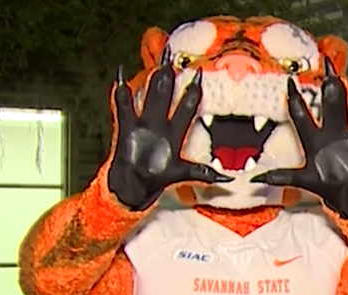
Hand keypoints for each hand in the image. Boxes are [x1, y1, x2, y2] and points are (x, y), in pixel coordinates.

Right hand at [108, 48, 231, 210]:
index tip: (199, 73)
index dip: (193, 92)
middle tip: (174, 57)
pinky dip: (122, 95)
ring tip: (158, 64)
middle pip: (167, 95)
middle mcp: (161, 124)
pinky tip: (121, 79)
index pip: (188, 107)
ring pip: (149, 97)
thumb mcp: (185, 174)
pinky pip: (124, 109)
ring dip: (153, 81)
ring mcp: (144, 124)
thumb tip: (227, 180)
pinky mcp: (128, 129)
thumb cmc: (159, 177)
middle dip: (171, 77)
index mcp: (176, 132)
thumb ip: (204, 173)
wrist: (136, 184)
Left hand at [252, 58, 347, 218]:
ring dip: (340, 93)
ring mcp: (343, 136)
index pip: (301, 114)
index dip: (294, 98)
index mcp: (312, 141)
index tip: (290, 81)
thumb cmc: (327, 186)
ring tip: (338, 76)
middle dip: (324, 85)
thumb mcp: (301, 180)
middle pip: (324, 104)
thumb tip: (255, 179)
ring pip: (341, 108)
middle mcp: (327, 133)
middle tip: (324, 65)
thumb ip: (280, 177)